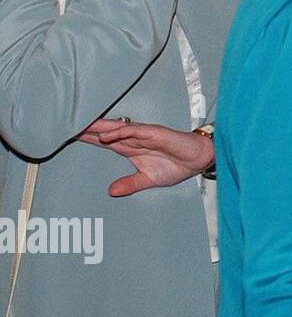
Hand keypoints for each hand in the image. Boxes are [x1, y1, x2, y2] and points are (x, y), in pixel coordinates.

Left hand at [77, 119, 213, 196]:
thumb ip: (130, 184)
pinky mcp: (154, 133)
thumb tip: (111, 191)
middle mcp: (134, 139)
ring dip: (99, 127)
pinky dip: (120, 132)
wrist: (199, 160)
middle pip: (106, 132)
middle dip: (88, 129)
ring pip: (117, 128)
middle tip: (68, 125)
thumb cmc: (177, 166)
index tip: (70, 136)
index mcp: (131, 148)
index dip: (88, 139)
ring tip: (82, 126)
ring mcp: (143, 135)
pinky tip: (107, 135)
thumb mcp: (149, 179)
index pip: (105, 142)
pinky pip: (134, 130)